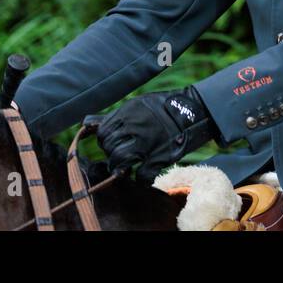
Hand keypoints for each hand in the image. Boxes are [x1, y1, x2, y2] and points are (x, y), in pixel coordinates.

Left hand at [97, 87, 214, 183]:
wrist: (197, 110)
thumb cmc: (166, 107)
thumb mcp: (140, 104)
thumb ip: (115, 116)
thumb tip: (86, 123)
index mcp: (129, 112)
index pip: (103, 132)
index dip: (106, 140)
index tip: (114, 143)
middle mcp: (135, 126)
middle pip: (109, 147)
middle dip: (112, 154)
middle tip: (121, 155)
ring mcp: (147, 142)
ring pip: (119, 161)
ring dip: (120, 167)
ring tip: (126, 167)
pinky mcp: (160, 156)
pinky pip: (140, 175)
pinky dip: (140, 179)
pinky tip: (142, 174)